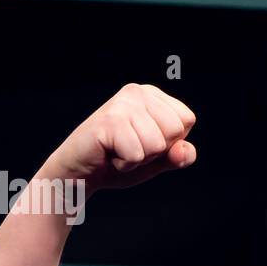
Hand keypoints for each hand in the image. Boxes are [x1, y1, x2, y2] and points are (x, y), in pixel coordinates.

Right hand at [45, 83, 196, 192]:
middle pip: (174, 131)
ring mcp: (122, 104)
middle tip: (129, 147)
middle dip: (155, 151)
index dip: (170, 141)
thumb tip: (184, 151)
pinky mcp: (109, 121)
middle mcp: (137, 92)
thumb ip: (179, 155)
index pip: (187, 119)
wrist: (80, 173)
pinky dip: (125, 164)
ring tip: (118, 150)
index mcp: (152, 95)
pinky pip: (137, 155)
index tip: (144, 142)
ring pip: (157, 145)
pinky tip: (109, 154)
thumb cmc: (119, 162)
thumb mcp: (158, 160)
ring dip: (139, 159)